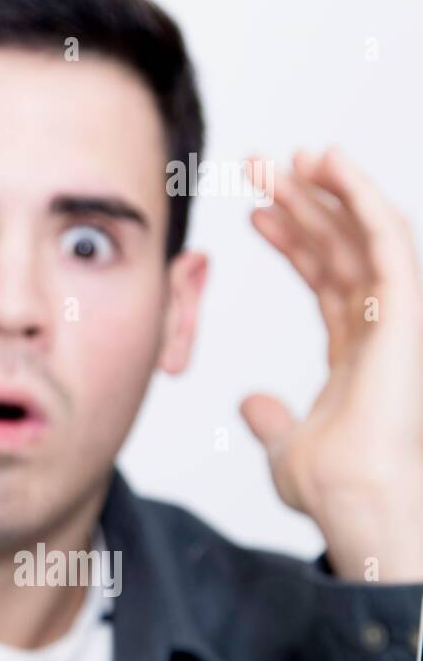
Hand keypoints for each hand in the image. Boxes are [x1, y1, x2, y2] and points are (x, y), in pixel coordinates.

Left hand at [242, 147, 422, 581]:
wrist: (356, 504)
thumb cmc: (333, 487)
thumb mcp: (287, 445)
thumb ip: (273, 419)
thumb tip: (253, 403)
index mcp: (359, 352)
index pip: (326, 279)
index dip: (294, 240)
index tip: (255, 211)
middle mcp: (382, 329)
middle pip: (342, 248)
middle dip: (303, 204)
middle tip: (259, 168)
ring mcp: (398, 319)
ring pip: (362, 235)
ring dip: (328, 190)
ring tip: (287, 156)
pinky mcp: (407, 314)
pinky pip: (388, 240)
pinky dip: (362, 196)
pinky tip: (330, 162)